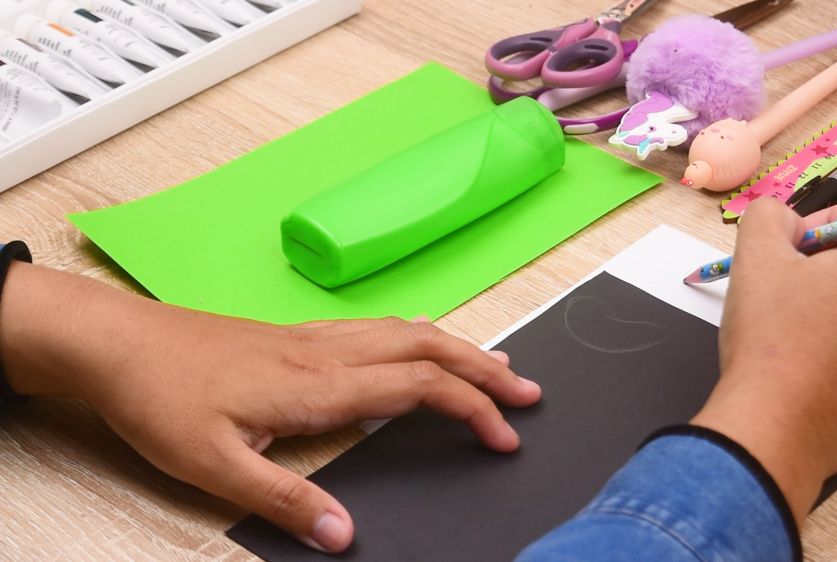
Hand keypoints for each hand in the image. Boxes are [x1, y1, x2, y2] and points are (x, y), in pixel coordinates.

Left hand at [0, 262, 540, 552]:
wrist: (119, 344)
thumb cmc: (162, 398)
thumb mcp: (213, 465)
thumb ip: (283, 500)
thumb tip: (342, 535)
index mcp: (319, 385)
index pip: (420, 387)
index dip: (472, 408)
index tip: (506, 434)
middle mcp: (328, 354)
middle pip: (429, 347)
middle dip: (485, 368)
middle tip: (527, 390)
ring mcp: (314, 340)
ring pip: (407, 330)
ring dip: (458, 347)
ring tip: (493, 365)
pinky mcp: (298, 337)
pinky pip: (379, 328)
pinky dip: (419, 337)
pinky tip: (418, 344)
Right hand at [691, 198, 836, 524]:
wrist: (776, 429)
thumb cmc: (771, 344)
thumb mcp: (756, 257)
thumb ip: (769, 216)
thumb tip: (782, 218)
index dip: (827, 218)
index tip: (795, 239)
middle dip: (833, 258)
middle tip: (787, 275)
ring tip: (790, 316)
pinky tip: (803, 349)